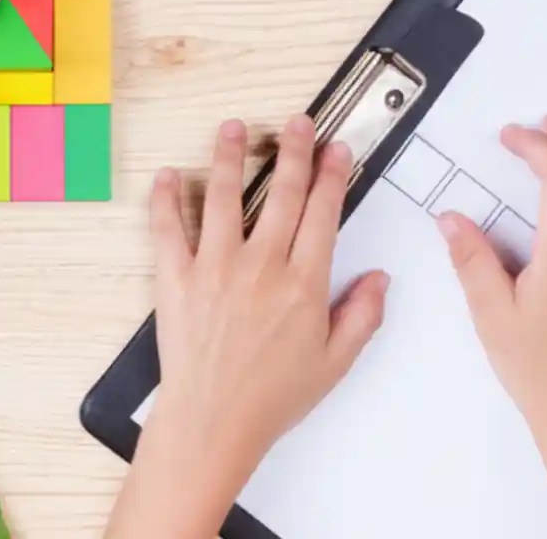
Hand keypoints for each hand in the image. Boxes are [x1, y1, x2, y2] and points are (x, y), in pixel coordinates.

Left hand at [105, 115, 389, 538]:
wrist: (213, 422)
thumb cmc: (270, 398)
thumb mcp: (334, 362)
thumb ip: (362, 315)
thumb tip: (379, 278)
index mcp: (303, 284)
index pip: (323, 213)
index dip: (332, 176)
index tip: (336, 150)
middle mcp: (261, 266)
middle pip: (283, 194)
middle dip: (294, 152)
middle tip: (299, 124)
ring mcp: (215, 267)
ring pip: (226, 197)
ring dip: (231, 157)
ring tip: (234, 128)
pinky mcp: (176, 278)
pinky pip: (169, 228)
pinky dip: (167, 199)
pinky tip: (171, 175)